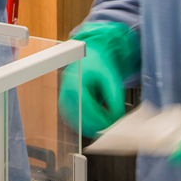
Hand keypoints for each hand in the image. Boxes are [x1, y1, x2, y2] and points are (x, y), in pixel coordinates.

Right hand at [58, 22, 139, 137]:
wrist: (91, 53)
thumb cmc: (99, 62)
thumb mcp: (112, 79)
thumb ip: (115, 100)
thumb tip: (117, 119)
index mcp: (75, 83)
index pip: (87, 108)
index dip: (101, 119)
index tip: (113, 124)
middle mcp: (65, 91)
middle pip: (78, 117)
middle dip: (96, 125)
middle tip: (110, 127)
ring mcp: (63, 97)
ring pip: (73, 121)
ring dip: (89, 126)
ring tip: (104, 125)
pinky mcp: (65, 102)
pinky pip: (71, 118)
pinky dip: (83, 122)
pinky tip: (95, 122)